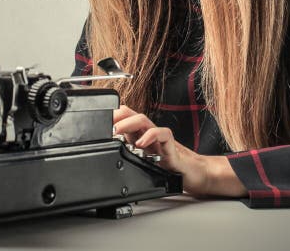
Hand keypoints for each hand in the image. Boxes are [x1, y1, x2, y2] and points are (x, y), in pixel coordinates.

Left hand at [113, 104, 236, 195]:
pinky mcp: (171, 146)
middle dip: (117, 115)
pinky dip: (151, 136)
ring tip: (117, 129)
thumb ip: (128, 153)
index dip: (112, 116)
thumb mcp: (141, 160)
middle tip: (105, 122)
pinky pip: (163, 134)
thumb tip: (107, 151)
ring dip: (129, 123)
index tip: (98, 121)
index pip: (125, 117)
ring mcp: (160, 138)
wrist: (191, 174)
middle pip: (132, 114)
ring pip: (145, 120)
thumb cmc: (166, 167)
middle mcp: (149, 133)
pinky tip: (141, 144)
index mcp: (140, 135)